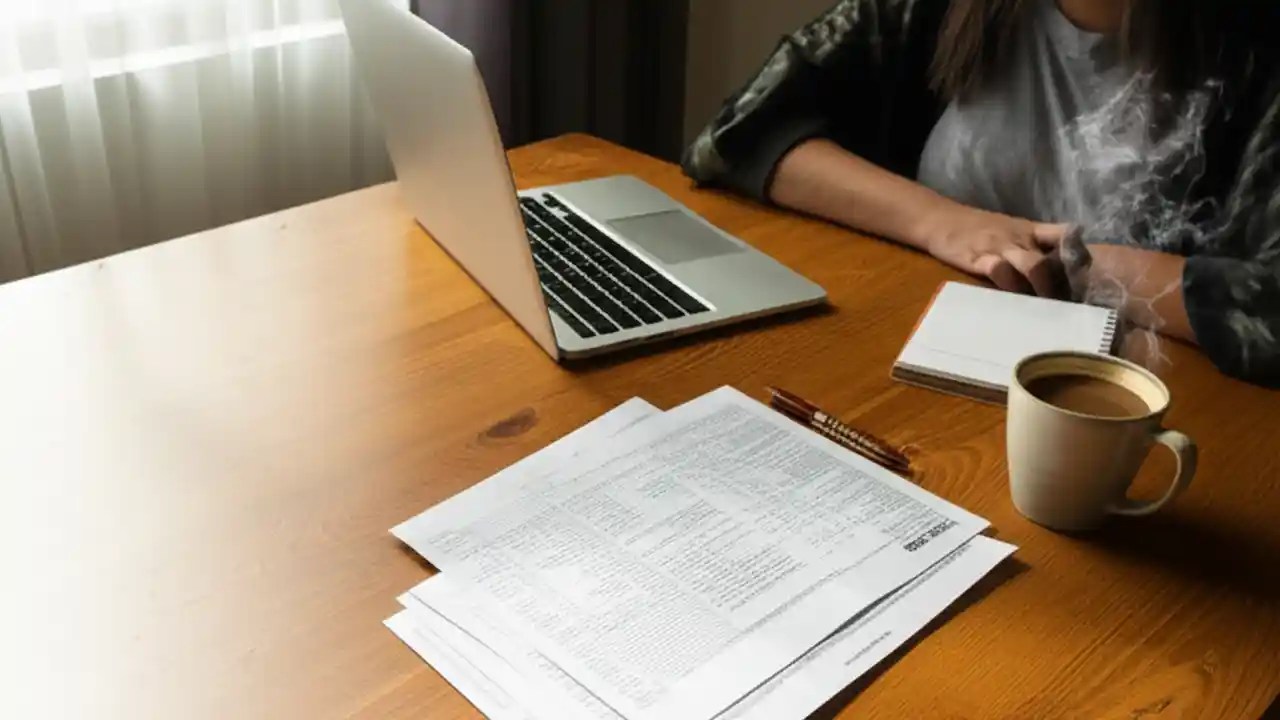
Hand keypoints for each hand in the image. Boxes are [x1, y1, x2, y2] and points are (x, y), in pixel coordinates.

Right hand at [918, 203, 1069, 296]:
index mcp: (1030, 229)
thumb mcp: (1008, 231)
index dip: (1079, 255)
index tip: (1088, 278)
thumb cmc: (975, 229)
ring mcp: (999, 247)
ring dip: (1042, 289)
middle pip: (1052, 258)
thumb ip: (1030, 246)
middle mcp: (1019, 238)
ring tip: (1046, 309)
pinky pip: (1000, 272)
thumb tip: (1056, 270)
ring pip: (1033, 265)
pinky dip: (1011, 287)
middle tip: (1068, 306)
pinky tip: (1014, 303)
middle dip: (1062, 285)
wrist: (939, 220)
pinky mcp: (978, 259)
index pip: (1065, 235)